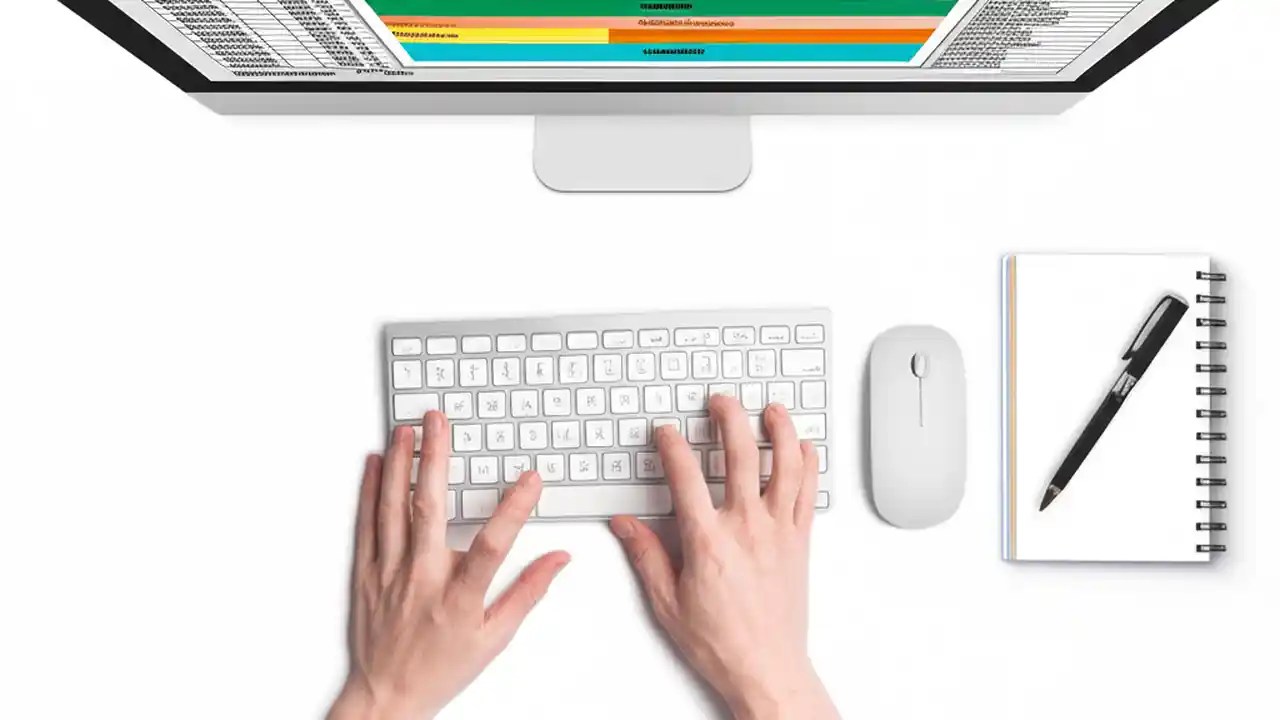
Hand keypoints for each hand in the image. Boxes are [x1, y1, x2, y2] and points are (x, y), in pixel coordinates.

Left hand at [330, 411, 569, 719]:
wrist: (386, 697)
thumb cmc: (440, 669)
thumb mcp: (494, 638)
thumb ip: (527, 593)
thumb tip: (558, 560)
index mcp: (458, 599)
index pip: (492, 546)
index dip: (514, 509)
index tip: (531, 479)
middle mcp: (421, 581)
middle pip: (429, 511)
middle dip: (436, 459)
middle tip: (440, 421)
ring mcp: (389, 574)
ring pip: (392, 510)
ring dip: (400, 465)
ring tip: (407, 430)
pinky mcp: (367, 574)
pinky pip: (367, 525)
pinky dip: (370, 490)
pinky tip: (377, 463)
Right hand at [610, 396, 838, 719]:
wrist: (765, 668)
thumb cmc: (720, 641)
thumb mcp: (667, 601)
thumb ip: (646, 555)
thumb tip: (624, 525)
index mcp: (708, 541)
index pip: (685, 477)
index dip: (672, 446)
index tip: (665, 432)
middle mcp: (746, 528)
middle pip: (740, 455)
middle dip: (729, 418)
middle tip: (720, 401)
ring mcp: (778, 532)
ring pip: (784, 465)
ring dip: (778, 430)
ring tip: (771, 409)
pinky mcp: (800, 541)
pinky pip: (809, 492)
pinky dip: (808, 463)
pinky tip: (804, 447)